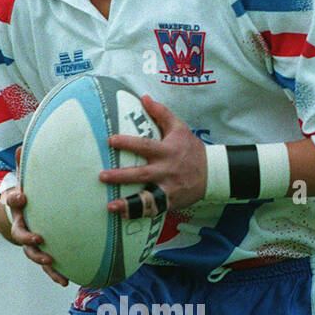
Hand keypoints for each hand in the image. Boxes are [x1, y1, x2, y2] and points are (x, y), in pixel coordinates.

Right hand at [0, 160, 67, 286]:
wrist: (22, 213)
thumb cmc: (29, 193)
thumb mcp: (27, 177)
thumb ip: (26, 164)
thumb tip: (22, 145)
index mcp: (18, 207)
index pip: (13, 201)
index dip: (15, 198)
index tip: (22, 195)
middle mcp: (21, 226)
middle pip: (20, 234)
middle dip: (28, 237)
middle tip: (38, 238)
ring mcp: (30, 242)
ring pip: (32, 254)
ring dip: (41, 260)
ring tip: (52, 263)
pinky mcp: (41, 253)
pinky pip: (47, 265)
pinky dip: (55, 273)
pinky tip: (66, 281)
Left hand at [100, 95, 206, 214]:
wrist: (212, 173)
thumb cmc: (192, 149)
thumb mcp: (180, 128)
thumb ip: (161, 113)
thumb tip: (144, 97)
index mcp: (166, 151)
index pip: (145, 146)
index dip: (128, 143)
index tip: (110, 140)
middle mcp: (166, 170)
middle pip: (141, 174)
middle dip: (121, 176)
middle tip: (102, 176)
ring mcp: (168, 188)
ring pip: (147, 197)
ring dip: (128, 203)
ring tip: (110, 206)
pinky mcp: (170, 201)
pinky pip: (153, 209)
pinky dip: (139, 214)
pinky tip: (123, 216)